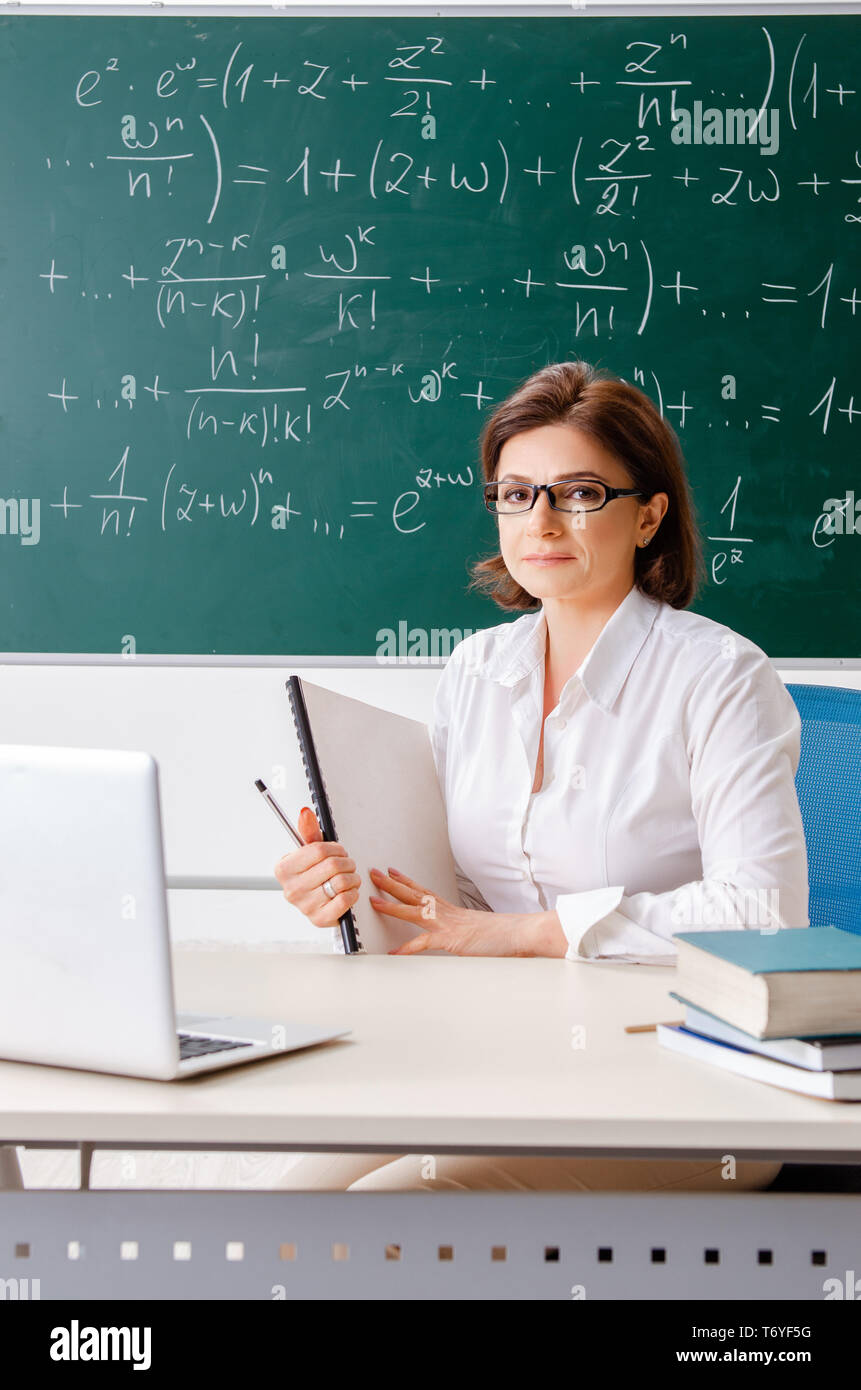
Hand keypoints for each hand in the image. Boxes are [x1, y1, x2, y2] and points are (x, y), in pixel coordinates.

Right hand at [273, 807, 360, 928]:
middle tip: (347, 864)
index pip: (319, 850)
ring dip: (353, 877)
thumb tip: (305, 812)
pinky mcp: (320, 919)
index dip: (336, 848)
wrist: (319, 904)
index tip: (338, 851)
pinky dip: (354, 892)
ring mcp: (305, 906)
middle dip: (347, 862)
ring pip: (341, 882)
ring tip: (349, 878)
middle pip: (332, 865)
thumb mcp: (310, 852)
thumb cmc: (315, 875)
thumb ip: (309, 832)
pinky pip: (346, 899)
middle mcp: (291, 889)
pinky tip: (349, 891)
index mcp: (284, 869)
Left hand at [369, 865, 541, 955]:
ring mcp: (446, 924)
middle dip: (391, 884)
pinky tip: (393, 952)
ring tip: (374, 901)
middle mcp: (445, 912)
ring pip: (413, 911)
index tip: (392, 871)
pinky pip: (423, 943)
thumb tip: (458, 934)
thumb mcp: (475, 929)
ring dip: (392, 905)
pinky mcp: (450, 939)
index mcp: (450, 909)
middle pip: (413, 894)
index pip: (423, 890)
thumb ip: (462, 930)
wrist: (517, 932)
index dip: (406, 881)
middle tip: (373, 873)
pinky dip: (407, 948)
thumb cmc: (500, 933)